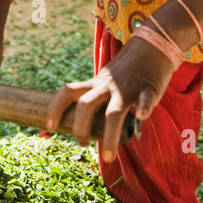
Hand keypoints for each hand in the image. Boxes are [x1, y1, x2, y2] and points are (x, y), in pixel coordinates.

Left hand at [45, 34, 174, 161]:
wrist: (153, 45)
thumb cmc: (127, 70)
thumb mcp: (106, 79)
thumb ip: (97, 98)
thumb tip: (83, 126)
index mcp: (95, 84)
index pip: (68, 92)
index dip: (55, 108)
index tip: (48, 126)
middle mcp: (107, 86)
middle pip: (87, 106)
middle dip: (80, 127)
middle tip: (82, 144)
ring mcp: (127, 88)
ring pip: (114, 112)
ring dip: (110, 136)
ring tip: (108, 157)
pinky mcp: (149, 89)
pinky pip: (145, 99)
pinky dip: (144, 108)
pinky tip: (142, 116)